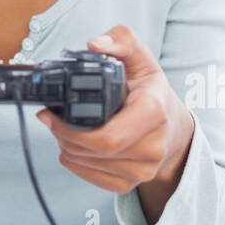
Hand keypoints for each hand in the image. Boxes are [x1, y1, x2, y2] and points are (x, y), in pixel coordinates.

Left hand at [36, 25, 195, 196]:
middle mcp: (152, 146)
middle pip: (93, 151)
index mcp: (153, 112)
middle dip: (63, 135)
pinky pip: (92, 178)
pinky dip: (76, 162)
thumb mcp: (141, 59)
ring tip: (64, 129)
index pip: (107, 136)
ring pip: (88, 165)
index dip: (71, 129)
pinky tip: (74, 146)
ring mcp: (143, 169)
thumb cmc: (152, 92)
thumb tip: (96, 44)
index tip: (50, 114)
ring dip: (66, 148)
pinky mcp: (131, 183)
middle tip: (51, 119)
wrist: (174, 128)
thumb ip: (122, 40)